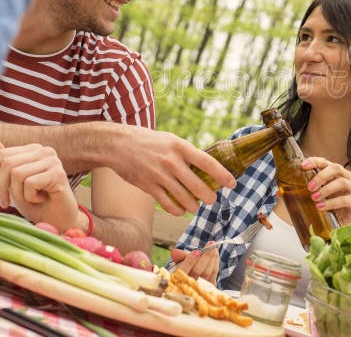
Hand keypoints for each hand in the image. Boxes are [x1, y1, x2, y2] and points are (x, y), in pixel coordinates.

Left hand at [0, 138, 78, 231]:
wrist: (57, 221)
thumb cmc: (35, 203)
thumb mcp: (12, 184)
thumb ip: (2, 163)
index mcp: (32, 150)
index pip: (2, 154)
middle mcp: (44, 151)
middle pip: (7, 163)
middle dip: (0, 186)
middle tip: (4, 203)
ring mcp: (53, 161)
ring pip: (17, 173)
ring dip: (17, 194)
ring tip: (29, 199)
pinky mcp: (58, 173)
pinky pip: (30, 183)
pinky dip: (30, 197)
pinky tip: (41, 199)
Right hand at [108, 126, 236, 215]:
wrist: (118, 145)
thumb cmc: (148, 141)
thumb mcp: (170, 140)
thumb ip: (186, 153)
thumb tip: (205, 167)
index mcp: (179, 146)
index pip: (207, 162)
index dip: (222, 174)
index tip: (232, 183)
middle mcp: (171, 161)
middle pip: (197, 185)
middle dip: (209, 196)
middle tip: (212, 199)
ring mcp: (159, 175)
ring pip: (184, 198)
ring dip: (193, 206)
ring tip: (195, 206)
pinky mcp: (148, 186)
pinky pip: (168, 204)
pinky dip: (177, 210)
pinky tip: (180, 209)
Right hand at [169, 243, 218, 283]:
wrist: (196, 276)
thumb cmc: (188, 266)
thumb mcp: (182, 260)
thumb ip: (180, 256)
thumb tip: (174, 252)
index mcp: (178, 279)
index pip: (183, 270)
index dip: (190, 261)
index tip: (197, 251)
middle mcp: (188, 285)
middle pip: (197, 271)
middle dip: (205, 256)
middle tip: (210, 244)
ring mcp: (200, 287)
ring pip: (207, 272)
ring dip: (212, 257)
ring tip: (213, 247)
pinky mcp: (209, 286)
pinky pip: (214, 273)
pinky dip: (215, 262)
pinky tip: (215, 254)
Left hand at [302, 157, 350, 226]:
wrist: (350, 221)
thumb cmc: (334, 205)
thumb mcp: (321, 195)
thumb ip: (309, 190)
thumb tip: (285, 191)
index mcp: (337, 173)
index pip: (325, 162)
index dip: (314, 161)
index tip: (303, 166)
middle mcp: (347, 177)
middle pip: (335, 168)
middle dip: (321, 176)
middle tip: (309, 187)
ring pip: (341, 182)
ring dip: (326, 189)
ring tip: (314, 198)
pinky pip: (344, 199)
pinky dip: (331, 203)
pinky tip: (321, 207)